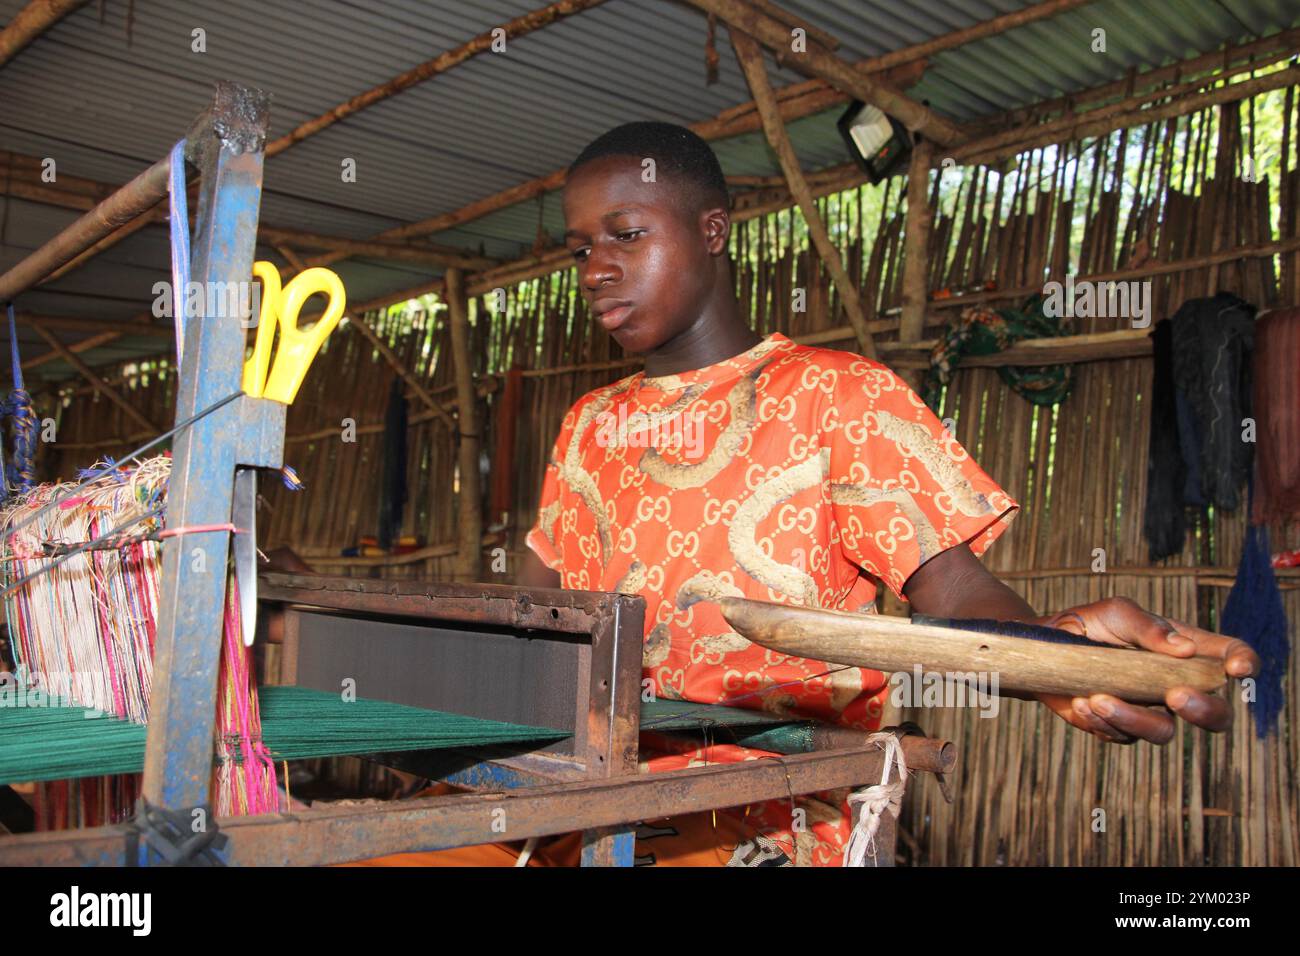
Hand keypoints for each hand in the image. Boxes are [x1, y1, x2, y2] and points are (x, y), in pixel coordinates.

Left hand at [1033, 596, 1258, 743]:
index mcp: (1187, 651)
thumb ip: (1149, 628)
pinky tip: (1081, 702)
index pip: (1229, 658)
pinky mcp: (1119, 728)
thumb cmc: (1090, 624)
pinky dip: (1101, 720)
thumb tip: (1185, 649)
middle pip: (1215, 714)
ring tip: (1098, 698)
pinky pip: (1121, 736)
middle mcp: (1176, 686)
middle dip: (1204, 710)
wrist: (1043, 648)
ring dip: (1133, 717)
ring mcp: (1149, 710)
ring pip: (1163, 731)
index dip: (1244, 663)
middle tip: (1176, 697)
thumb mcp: (1117, 613)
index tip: (1238, 669)